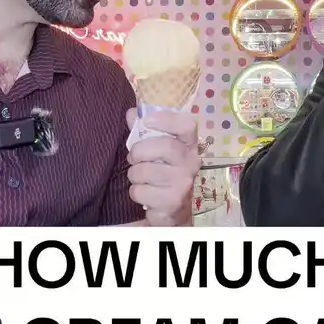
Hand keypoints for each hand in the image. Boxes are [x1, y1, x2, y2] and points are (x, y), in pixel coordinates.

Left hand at [126, 108, 199, 225]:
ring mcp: (183, 184)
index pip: (187, 126)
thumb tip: (132, 113)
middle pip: (165, 146)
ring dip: (135, 174)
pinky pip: (140, 192)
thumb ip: (143, 131)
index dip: (167, 120)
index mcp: (189, 145)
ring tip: (141, 178)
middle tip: (134, 158)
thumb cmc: (162, 173)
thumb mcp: (155, 150)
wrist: (173, 211)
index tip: (147, 120)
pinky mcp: (172, 202)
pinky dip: (136, 192)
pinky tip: (145, 194)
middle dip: (140, 151)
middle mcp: (191, 163)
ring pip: (146, 171)